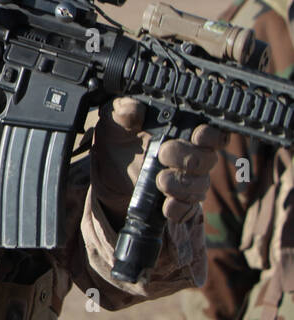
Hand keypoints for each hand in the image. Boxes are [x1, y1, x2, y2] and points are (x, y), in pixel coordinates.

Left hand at [90, 98, 223, 222]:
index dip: (211, 135)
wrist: (107, 164)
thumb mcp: (115, 118)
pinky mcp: (177, 200)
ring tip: (160, 181)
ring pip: (200, 185)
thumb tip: (135, 110)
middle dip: (188, 158)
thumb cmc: (119, 133)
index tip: (197, 136)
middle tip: (163, 154)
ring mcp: (186, 179)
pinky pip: (188, 208)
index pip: (213, 132)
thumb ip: (124, 110)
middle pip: (208, 159)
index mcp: (183, 130)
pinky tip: (166, 206)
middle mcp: (191, 154)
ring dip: (183, 185)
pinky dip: (180, 208)